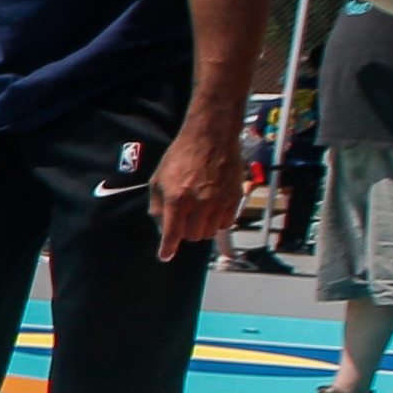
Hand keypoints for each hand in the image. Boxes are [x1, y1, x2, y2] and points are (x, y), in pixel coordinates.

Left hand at [156, 119, 243, 254]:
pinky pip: (226, 223)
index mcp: (177, 199)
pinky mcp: (235, 198)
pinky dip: (218, 221)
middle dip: (185, 232)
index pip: (173, 234)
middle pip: (192, 236)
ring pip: (210, 232)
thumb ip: (157, 206)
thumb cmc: (181, 156)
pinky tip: (212, 209)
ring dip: (202, 228)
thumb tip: (160, 228)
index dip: (168, 248)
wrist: (210, 137)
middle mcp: (200, 203)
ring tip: (198, 213)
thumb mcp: (158, 179)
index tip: (165, 256)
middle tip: (184, 219)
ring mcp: (220, 201)